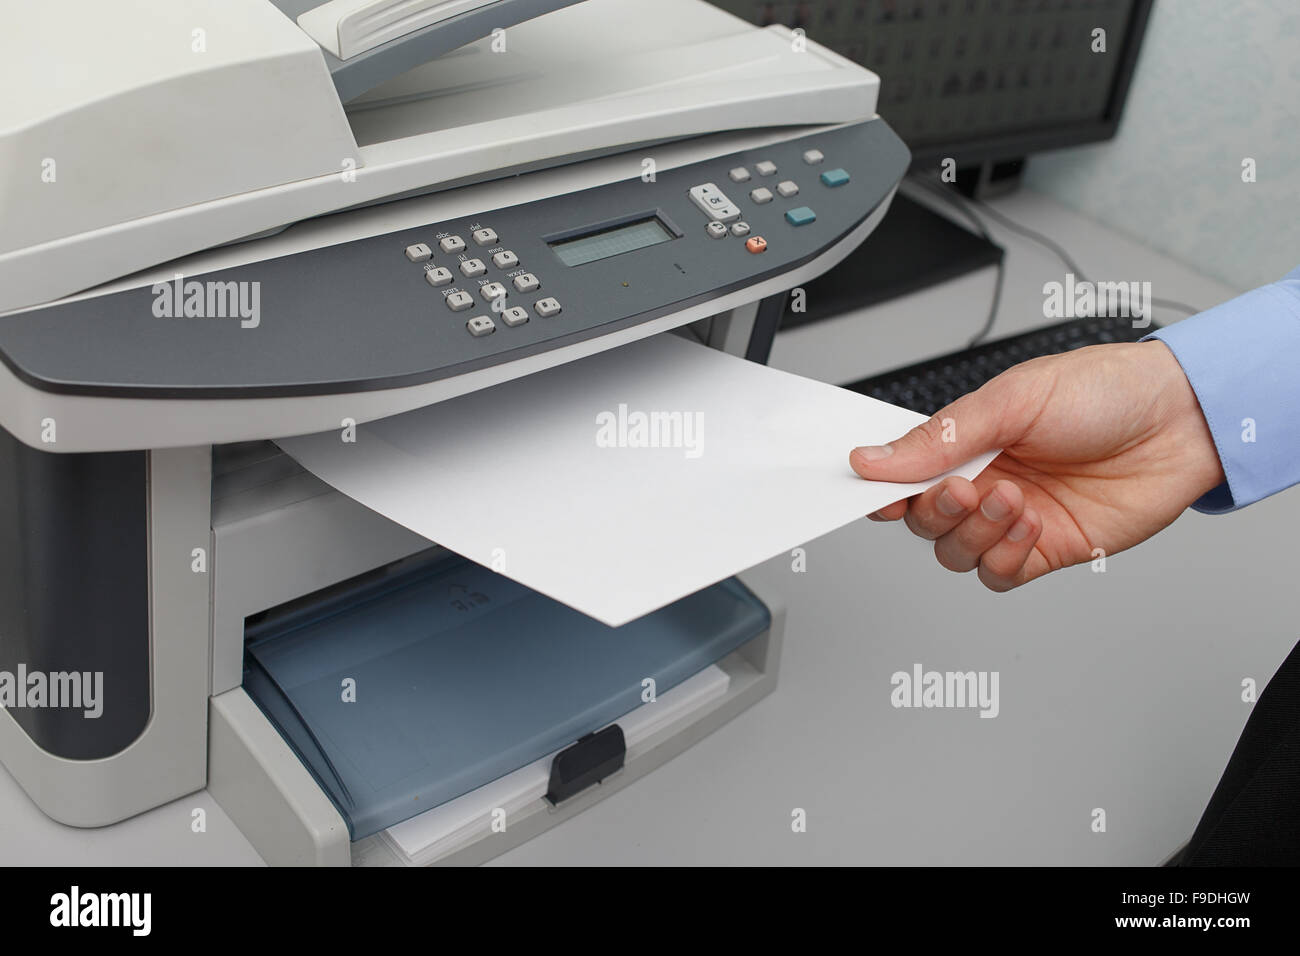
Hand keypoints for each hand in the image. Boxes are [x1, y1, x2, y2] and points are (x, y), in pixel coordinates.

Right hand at [850, 340, 1224, 590]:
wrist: (1182, 419)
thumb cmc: (1105, 391)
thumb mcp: (1011, 399)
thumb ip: (938, 437)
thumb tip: (873, 458)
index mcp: (967, 442)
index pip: (904, 476)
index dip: (883, 490)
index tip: (876, 492)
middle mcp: (984, 482)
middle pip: (923, 521)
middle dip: (935, 511)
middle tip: (961, 487)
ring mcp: (1014, 519)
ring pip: (956, 553)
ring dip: (974, 531)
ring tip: (1010, 498)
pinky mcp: (1048, 549)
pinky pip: (1000, 574)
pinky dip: (1003, 555)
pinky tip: (1029, 522)